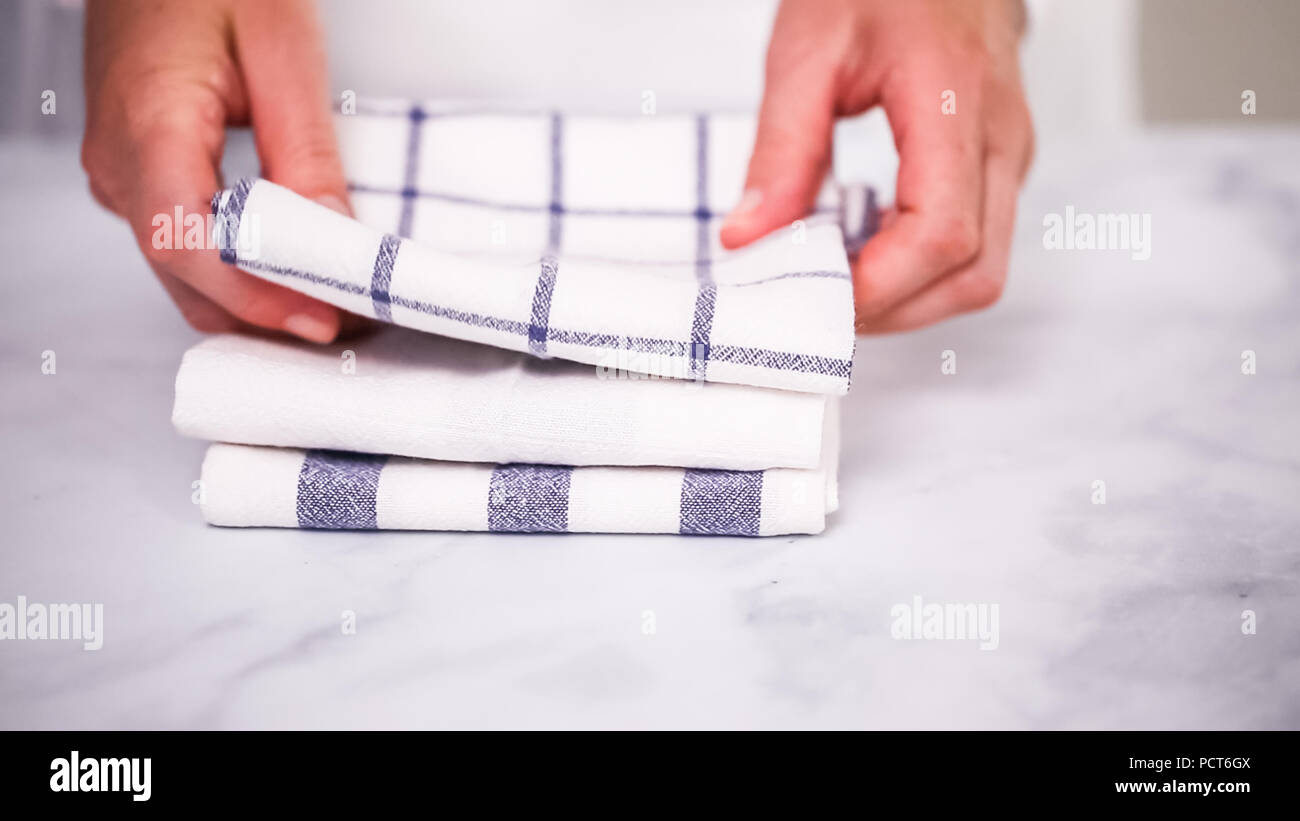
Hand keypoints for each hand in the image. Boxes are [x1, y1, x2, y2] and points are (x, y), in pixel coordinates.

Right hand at [82, 0, 350, 341]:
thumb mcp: (282, 49)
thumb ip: (305, 150)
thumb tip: (333, 238)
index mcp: (149, 123)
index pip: (187, 242)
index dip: (256, 295)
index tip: (324, 316)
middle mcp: (119, 162)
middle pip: (186, 274)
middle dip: (269, 311)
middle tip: (350, 322)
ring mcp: (120, 172)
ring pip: (184, 273)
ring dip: (257, 301)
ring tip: (333, 304)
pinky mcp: (138, 173)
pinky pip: (185, 246)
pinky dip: (239, 273)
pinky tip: (292, 274)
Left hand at [720, 0, 1033, 332]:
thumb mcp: (806, 52)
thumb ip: (781, 151)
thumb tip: (749, 237)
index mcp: (957, 100)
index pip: (943, 233)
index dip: (881, 285)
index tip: (818, 295)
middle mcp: (1001, 137)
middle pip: (974, 272)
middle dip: (896, 308)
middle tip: (822, 304)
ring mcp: (1008, 154)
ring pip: (981, 272)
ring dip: (911, 300)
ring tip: (840, 282)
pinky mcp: (998, 164)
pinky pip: (976, 246)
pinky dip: (920, 272)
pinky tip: (866, 253)